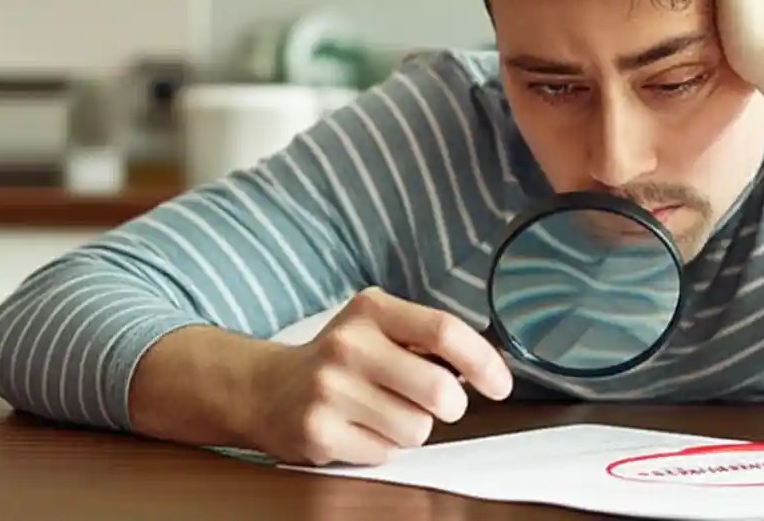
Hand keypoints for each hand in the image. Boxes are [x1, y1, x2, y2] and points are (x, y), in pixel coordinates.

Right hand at [245, 288, 512, 465]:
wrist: (263, 388)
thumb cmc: (340, 359)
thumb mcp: (377, 326)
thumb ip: (427, 338)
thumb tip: (486, 366)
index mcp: (372, 310)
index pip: (445, 330)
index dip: (483, 361)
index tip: (500, 384)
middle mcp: (349, 345)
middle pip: (439, 390)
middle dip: (451, 406)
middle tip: (436, 404)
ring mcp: (330, 389)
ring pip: (417, 429)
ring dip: (410, 428)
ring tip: (380, 412)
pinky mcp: (318, 432)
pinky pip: (384, 453)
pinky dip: (380, 447)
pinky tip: (356, 427)